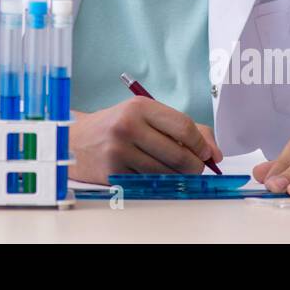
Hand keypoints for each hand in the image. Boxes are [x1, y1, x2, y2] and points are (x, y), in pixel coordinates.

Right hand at [70, 99, 221, 184]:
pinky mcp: (114, 173)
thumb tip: (214, 153)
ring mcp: (119, 151)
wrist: (75, 140)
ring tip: (173, 170)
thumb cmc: (116, 126)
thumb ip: (181, 128)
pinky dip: (158, 183)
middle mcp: (128, 126)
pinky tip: (152, 173)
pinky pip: (150, 183)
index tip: (207, 153)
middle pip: (179, 154)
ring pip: (167, 173)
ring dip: (178, 177)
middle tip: (195, 168)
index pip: (184, 127)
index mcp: (139, 106)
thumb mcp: (144, 115)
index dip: (201, 144)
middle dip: (195, 166)